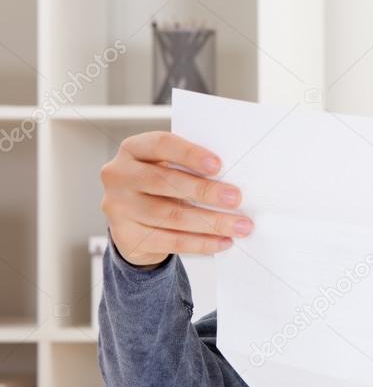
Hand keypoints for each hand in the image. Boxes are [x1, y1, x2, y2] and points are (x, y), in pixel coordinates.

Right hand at [99, 131, 251, 268]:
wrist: (134, 220)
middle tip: (236, 198)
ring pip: (170, 216)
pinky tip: (223, 241)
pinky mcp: (126, 237)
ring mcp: (119, 208)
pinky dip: (201, 243)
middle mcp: (119, 176)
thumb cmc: (162, 185)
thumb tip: (231, 180)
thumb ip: (190, 168)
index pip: (160, 144)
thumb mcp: (168, 168)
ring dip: (211, 222)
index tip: (218, 165)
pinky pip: (170, 241)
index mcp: (133, 149)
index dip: (189, 154)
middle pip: (165, 182)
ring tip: (240, 226)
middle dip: (205, 191)